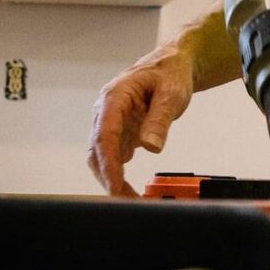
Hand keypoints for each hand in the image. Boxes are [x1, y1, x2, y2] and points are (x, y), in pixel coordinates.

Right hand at [87, 46, 195, 195]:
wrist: (171, 65)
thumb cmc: (170, 74)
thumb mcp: (172, 94)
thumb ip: (160, 120)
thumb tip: (150, 148)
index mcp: (114, 97)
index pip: (105, 136)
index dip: (108, 164)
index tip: (115, 187)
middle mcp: (105, 111)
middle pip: (97, 151)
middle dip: (108, 178)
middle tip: (126, 203)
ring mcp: (110, 122)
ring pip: (101, 157)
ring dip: (112, 179)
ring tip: (131, 201)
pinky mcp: (118, 132)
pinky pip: (113, 157)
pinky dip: (118, 175)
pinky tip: (131, 191)